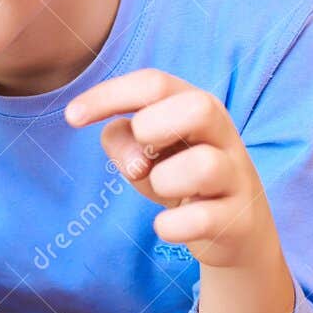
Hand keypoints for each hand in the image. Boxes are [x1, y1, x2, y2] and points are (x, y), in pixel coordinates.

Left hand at [65, 69, 282, 271]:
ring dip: (164, 180)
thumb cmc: (179, 178)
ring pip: (204, 166)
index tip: (72, 117)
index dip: (110, 96)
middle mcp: (223, 135)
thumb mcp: (144, 154)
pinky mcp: (239, 220)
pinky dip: (172, 226)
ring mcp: (236, 177)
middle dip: (153, 128)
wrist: (233, 229)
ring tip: (161, 190)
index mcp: (197, 107)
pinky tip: (166, 226)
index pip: (154, 84)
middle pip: (200, 106)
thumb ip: (122, 139)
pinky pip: (204, 220)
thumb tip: (121, 140)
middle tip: (140, 159)